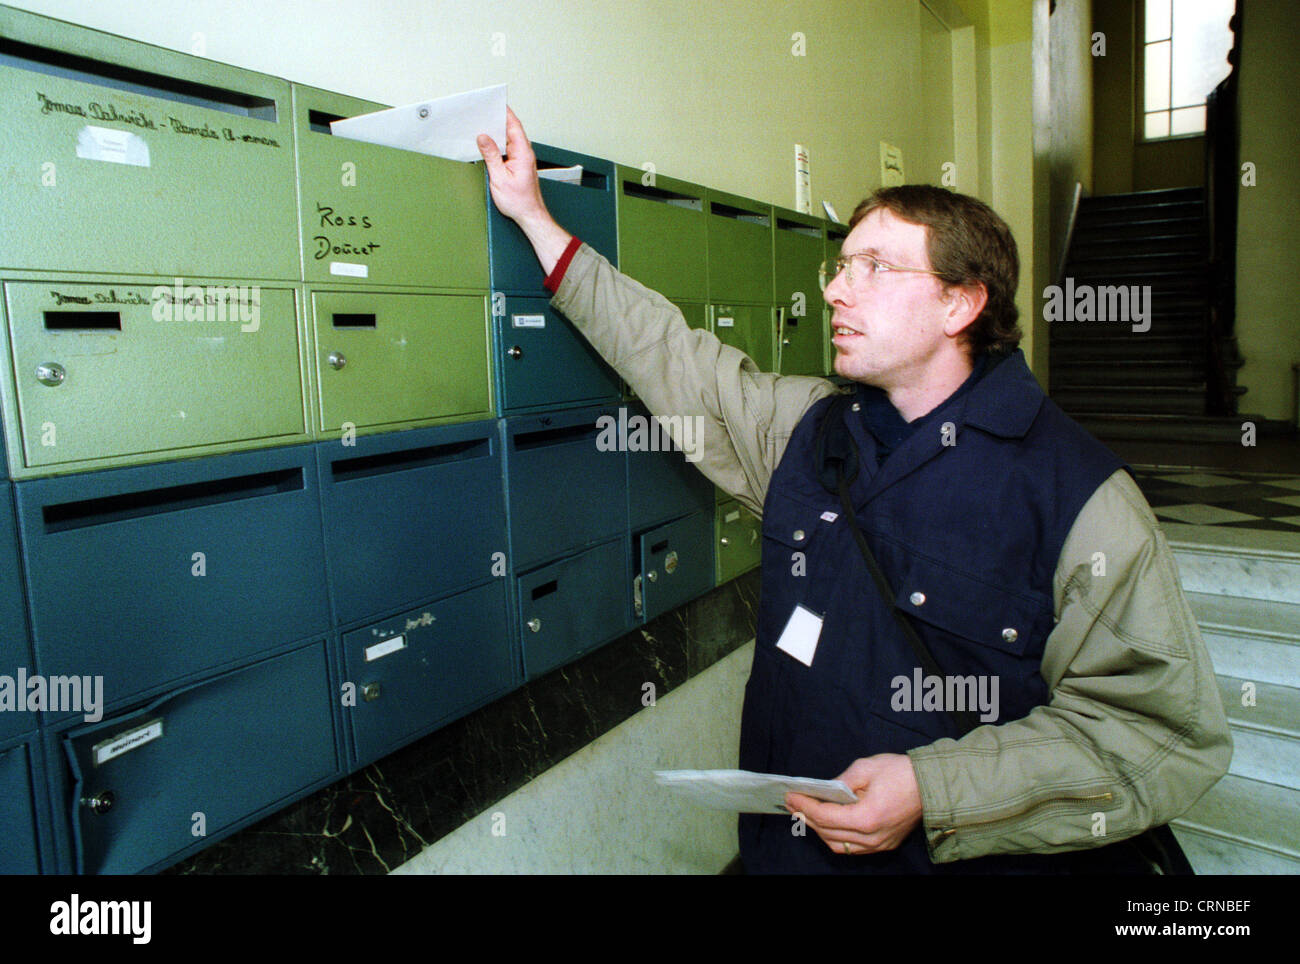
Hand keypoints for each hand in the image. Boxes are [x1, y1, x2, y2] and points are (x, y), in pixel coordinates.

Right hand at [476, 106, 570, 272]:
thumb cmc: (519, 202)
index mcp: (523, 153)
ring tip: (481, 126)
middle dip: (497, 120)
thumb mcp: (499, 178)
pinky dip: (498, 144)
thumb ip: (491, 156)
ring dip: (496, 133)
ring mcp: (522, 159)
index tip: (495, 102)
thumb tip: (483, 137)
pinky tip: (488, 145)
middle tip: (482, 113)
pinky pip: (508, 149)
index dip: (504, 112)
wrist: (530, 216)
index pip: (514, 125)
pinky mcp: (518, 165)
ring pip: (508, 140)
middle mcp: (525, 154)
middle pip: (511, 130)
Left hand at [785, 753, 922, 855]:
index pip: (825, 817)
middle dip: (806, 817)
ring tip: (805, 812)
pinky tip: (826, 823)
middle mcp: (871, 837)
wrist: (931, 785)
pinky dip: (835, 837)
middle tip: (792, 802)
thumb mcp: (866, 768)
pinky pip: (852, 847)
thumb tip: (823, 790)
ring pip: (838, 845)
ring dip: (818, 830)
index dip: (804, 806)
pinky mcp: (884, 845)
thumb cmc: (900, 773)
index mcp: (867, 818)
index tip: (790, 795)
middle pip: (828, 832)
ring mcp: (878, 845)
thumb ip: (840, 782)